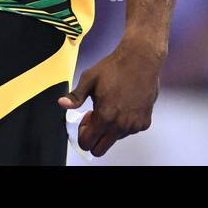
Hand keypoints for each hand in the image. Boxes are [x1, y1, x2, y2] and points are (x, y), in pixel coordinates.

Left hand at [58, 38, 163, 156]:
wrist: (140, 58)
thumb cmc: (114, 67)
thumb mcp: (89, 79)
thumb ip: (75, 96)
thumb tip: (62, 104)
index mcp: (105, 116)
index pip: (87, 144)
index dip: (83, 132)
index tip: (86, 117)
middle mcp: (120, 125)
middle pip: (100, 149)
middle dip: (94, 137)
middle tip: (96, 116)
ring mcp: (134, 124)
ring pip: (115, 139)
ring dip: (110, 128)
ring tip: (112, 106)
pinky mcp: (145, 121)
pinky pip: (130, 131)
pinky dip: (125, 123)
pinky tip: (124, 105)